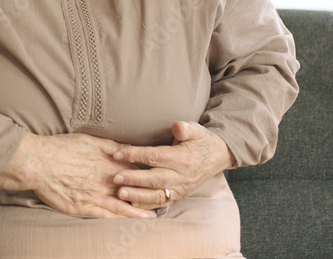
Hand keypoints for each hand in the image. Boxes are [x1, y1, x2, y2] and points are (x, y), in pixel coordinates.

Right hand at [0, 132, 154, 218]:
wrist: (38, 162)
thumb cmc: (60, 148)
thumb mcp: (88, 140)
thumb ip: (109, 145)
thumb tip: (127, 148)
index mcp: (106, 160)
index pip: (134, 167)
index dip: (148, 172)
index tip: (161, 175)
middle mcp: (104, 178)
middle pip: (132, 187)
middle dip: (149, 192)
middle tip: (165, 196)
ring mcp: (95, 194)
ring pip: (123, 204)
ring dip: (140, 209)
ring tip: (155, 214)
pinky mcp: (84, 207)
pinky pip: (108, 215)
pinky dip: (122, 219)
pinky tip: (133, 222)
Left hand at [111, 121, 234, 209]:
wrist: (217, 156)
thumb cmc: (201, 141)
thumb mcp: (197, 130)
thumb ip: (186, 128)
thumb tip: (177, 127)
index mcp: (183, 158)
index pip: (155, 156)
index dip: (135, 155)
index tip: (118, 153)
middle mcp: (182, 176)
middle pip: (154, 178)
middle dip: (134, 179)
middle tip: (115, 177)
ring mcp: (181, 188)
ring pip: (158, 195)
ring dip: (138, 195)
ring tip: (120, 193)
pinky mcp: (179, 196)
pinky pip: (162, 203)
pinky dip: (147, 206)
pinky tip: (132, 205)